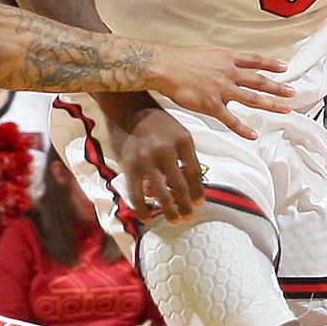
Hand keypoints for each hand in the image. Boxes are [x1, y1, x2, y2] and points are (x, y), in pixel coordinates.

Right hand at [104, 99, 203, 221]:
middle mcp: (166, 151)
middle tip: (188, 215)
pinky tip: (147, 217)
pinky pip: (137, 194)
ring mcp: (147, 160)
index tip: (200, 202)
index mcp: (183, 141)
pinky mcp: (129, 166)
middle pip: (180, 186)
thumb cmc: (155, 120)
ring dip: (169, 210)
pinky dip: (142, 209)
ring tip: (174, 219)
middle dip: (186, 205)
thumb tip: (186, 184)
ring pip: (161, 194)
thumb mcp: (176, 132)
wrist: (127, 106)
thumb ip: (182, 156)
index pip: (194, 173)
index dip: (198, 191)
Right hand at [145, 46, 293, 138]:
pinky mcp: (212, 105)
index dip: (271, 64)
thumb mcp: (206, 53)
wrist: (165, 66)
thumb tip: (227, 63)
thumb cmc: (181, 60)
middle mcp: (229, 73)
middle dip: (278, 87)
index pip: (255, 60)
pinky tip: (253, 135)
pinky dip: (243, 129)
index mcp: (227, 58)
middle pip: (259, 81)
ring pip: (252, 98)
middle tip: (293, 92)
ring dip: (271, 105)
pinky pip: (231, 120)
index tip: (285, 67)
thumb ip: (220, 60)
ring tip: (286, 110)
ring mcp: (222, 89)